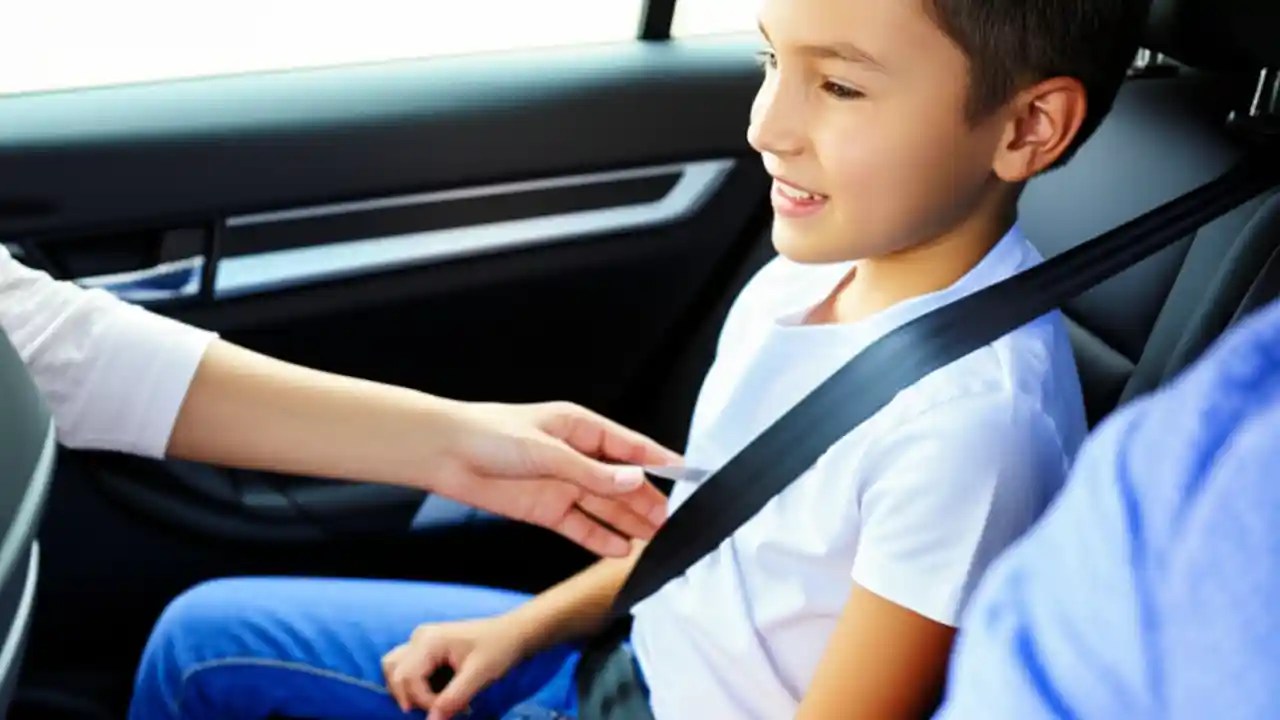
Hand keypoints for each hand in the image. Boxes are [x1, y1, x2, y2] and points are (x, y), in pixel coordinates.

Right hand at [381, 617, 526, 719]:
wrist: (513, 633)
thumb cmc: (499, 648)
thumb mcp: (479, 675)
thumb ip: (453, 699)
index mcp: (429, 641)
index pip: (408, 678)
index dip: (424, 701)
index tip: (448, 710)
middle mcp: (419, 638)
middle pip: (394, 673)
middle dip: (411, 697)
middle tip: (437, 708)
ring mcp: (421, 642)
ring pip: (396, 670)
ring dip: (409, 691)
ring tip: (435, 701)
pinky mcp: (426, 649)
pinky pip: (408, 670)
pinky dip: (417, 686)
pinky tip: (439, 693)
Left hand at [426, 400, 679, 556]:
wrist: (444, 454)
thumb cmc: (489, 435)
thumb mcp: (547, 451)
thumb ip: (592, 472)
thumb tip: (633, 480)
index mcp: (580, 428)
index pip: (630, 446)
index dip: (658, 461)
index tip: (686, 475)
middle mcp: (575, 457)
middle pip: (621, 481)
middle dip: (647, 500)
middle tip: (672, 521)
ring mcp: (561, 484)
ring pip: (605, 506)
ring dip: (629, 522)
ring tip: (656, 539)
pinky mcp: (545, 509)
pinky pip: (580, 526)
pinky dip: (600, 539)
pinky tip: (621, 550)